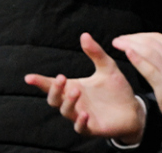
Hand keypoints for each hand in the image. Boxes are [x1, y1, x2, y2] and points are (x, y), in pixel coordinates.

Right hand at [25, 33, 144, 143]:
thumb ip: (95, 53)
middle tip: (62, 78)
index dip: (40, 82)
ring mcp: (80, 116)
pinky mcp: (91, 127)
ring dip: (68, 102)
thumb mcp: (107, 68)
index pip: (52, 85)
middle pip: (54, 99)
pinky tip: (84, 114)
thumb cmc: (116, 89)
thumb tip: (84, 34)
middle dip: (54, 90)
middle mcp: (74, 103)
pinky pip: (81, 127)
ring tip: (76, 91)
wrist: (133, 109)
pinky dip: (80, 122)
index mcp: (73, 88)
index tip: (29, 77)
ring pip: (66, 112)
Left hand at [113, 26, 161, 136]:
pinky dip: (138, 59)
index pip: (161, 38)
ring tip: (117, 44)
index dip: (143, 35)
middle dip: (133, 38)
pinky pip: (149, 70)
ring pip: (149, 53)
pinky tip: (127, 53)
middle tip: (118, 38)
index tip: (130, 36)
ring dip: (130, 45)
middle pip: (152, 43)